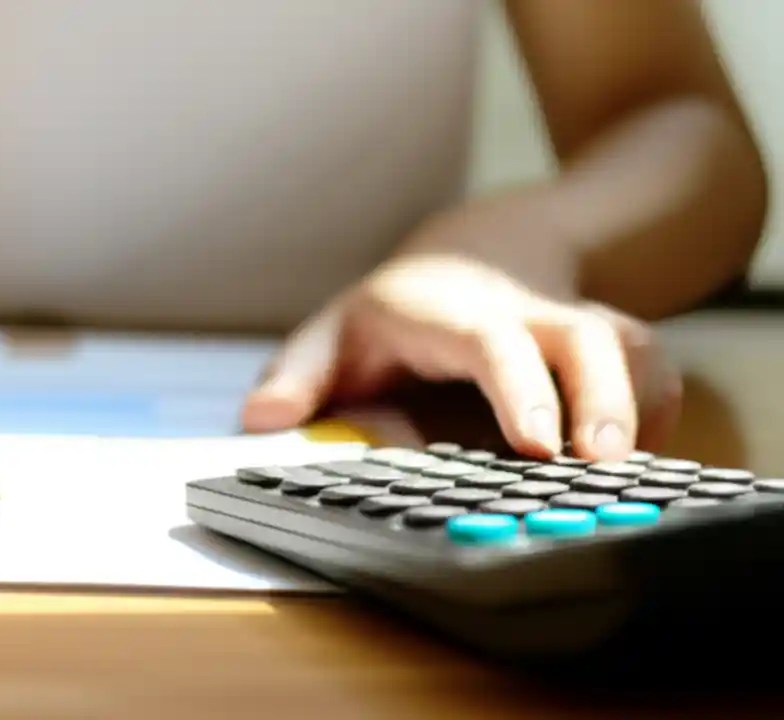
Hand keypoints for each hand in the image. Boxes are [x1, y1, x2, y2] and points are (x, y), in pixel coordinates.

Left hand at [240, 253, 682, 460]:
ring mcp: (574, 327)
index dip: (521, 388)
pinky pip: (654, 372)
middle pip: (587, 340)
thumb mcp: (335, 333)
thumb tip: (259, 423)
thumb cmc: (397, 309)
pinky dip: (655, 412)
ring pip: (634, 350)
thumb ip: (296, 376)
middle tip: (602, 463)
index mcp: (453, 314)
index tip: (536, 444)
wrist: (480, 251)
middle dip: (606, 397)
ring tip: (624, 471)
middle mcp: (524, 315)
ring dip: (642, 405)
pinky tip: (624, 455)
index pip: (494, 342)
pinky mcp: (611, 348)